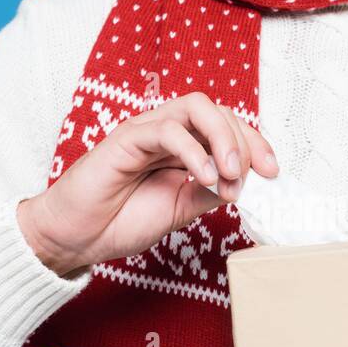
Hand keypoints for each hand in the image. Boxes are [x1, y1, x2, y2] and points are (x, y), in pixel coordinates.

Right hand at [18, 92, 277, 276]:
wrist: (76, 238)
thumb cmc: (120, 221)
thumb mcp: (181, 209)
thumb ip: (210, 191)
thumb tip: (242, 180)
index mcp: (182, 147)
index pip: (227, 127)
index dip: (255, 144)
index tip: (271, 173)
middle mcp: (166, 132)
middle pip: (218, 111)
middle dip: (245, 141)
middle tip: (251, 177)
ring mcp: (146, 131)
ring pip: (197, 108)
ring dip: (223, 139)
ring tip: (229, 175)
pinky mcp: (125, 138)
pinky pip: (168, 130)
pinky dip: (194, 152)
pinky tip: (203, 177)